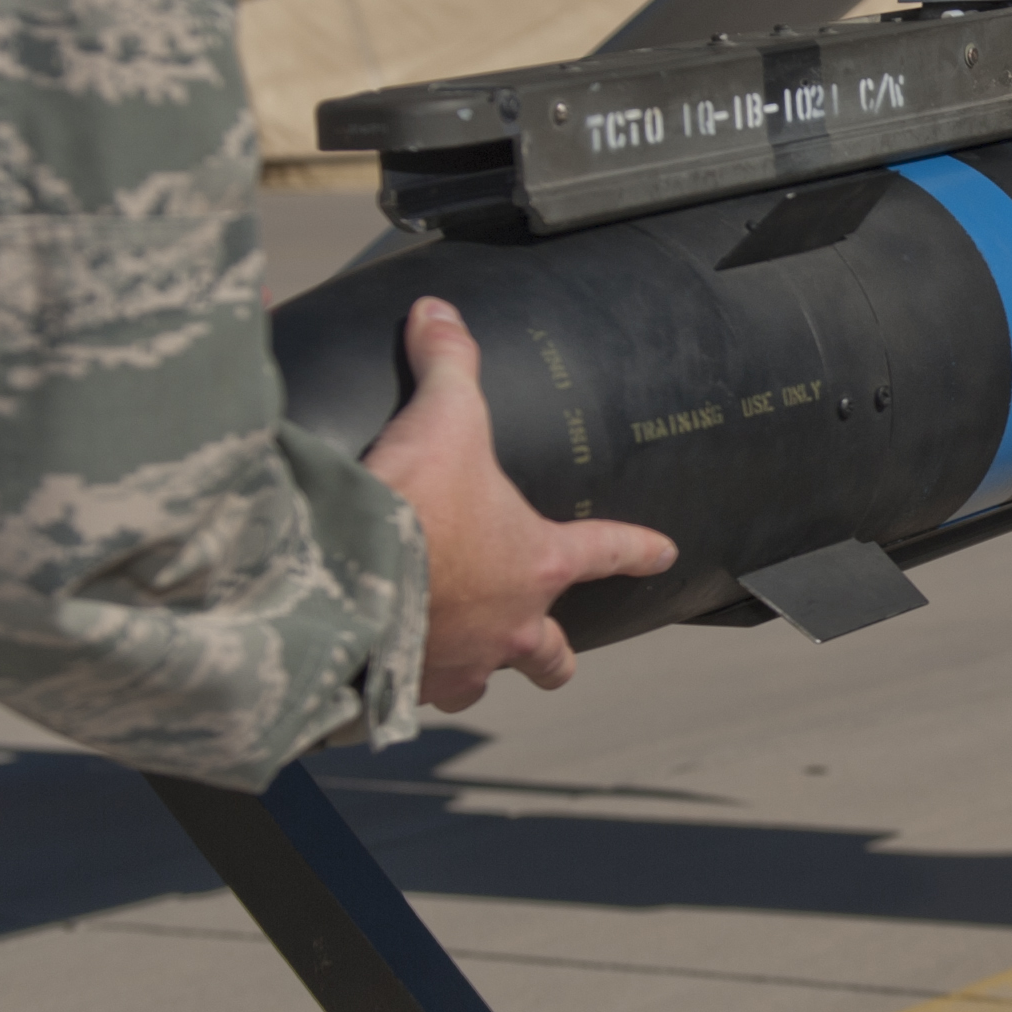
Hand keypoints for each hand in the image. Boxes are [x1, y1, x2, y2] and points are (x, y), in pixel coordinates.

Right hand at [362, 297, 676, 711]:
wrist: (347, 580)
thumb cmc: (415, 504)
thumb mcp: (443, 418)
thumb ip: (448, 364)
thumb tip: (438, 311)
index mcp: (537, 562)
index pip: (606, 549)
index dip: (636, 548)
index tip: (665, 553)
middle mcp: (509, 625)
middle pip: (551, 656)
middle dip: (553, 657)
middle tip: (551, 655)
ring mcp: (459, 664)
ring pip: (478, 686)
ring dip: (471, 673)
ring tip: (450, 663)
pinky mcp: (403, 692)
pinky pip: (406, 700)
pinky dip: (395, 688)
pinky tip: (375, 678)